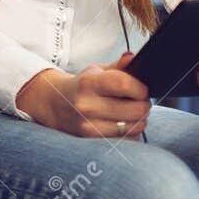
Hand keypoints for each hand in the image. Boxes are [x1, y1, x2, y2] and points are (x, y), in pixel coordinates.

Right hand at [16, 52, 150, 137]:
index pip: (124, 84)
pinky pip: (127, 139)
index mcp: (88, 83)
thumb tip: (134, 58)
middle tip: (138, 100)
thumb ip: (118, 66)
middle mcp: (87, 105)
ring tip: (130, 112)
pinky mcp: (93, 140)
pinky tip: (122, 123)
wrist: (55, 105)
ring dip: (139, 119)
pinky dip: (131, 131)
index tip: (141, 88)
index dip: (140, 87)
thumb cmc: (81, 86)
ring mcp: (89, 125)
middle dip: (143, 104)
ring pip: (135, 127)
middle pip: (136, 109)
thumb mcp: (95, 71)